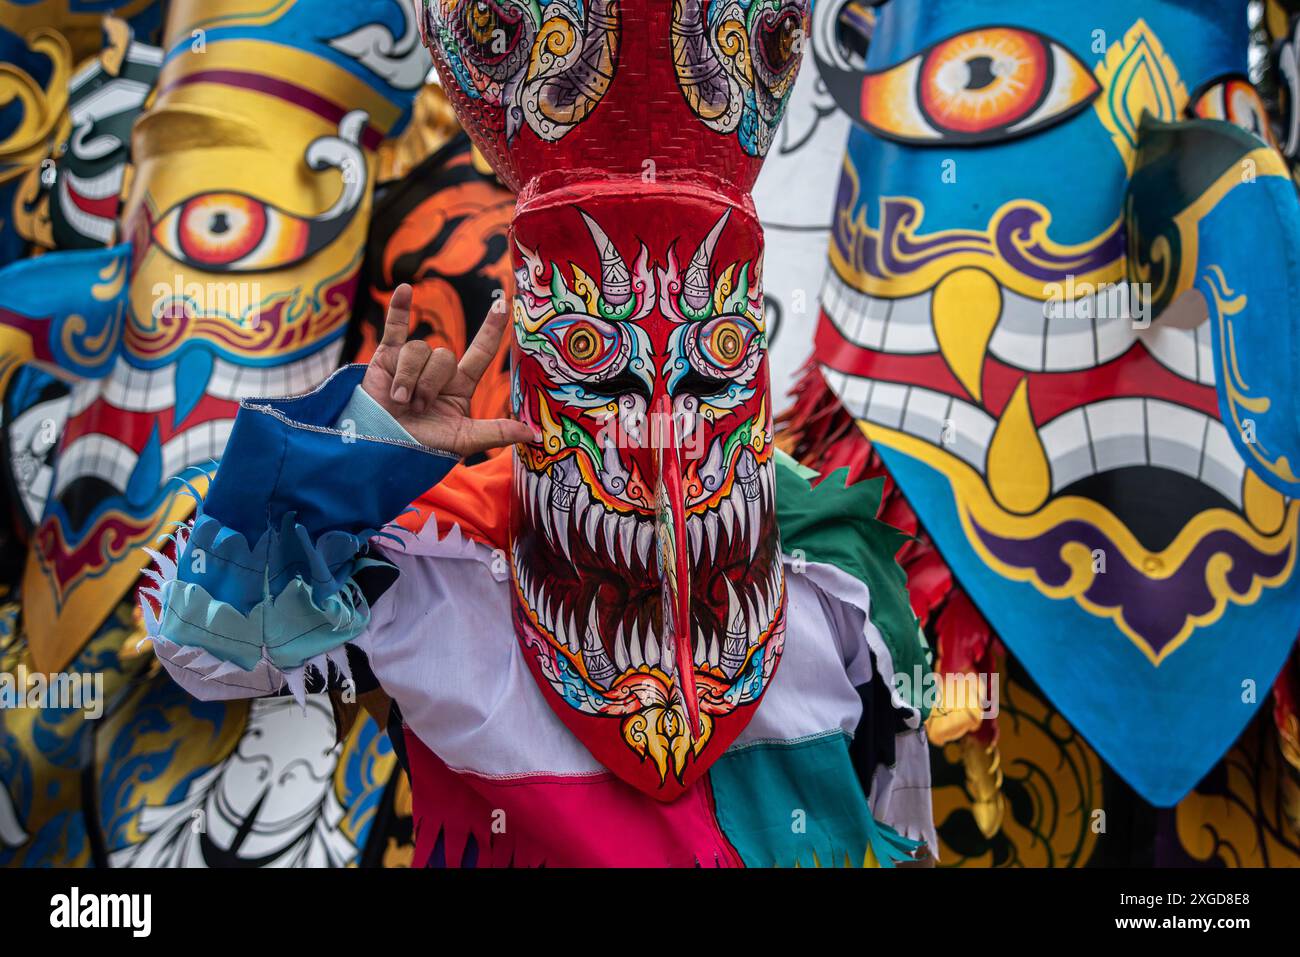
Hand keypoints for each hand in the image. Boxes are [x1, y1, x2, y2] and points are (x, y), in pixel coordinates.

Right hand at [361, 284, 535, 456]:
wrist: (380, 448)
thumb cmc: (422, 447)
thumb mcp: (462, 441)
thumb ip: (495, 432)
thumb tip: (532, 434)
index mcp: (459, 386)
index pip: (481, 351)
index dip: (492, 328)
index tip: (504, 305)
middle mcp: (437, 371)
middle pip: (443, 356)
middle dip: (430, 383)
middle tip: (418, 407)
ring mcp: (412, 362)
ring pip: (418, 349)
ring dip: (408, 378)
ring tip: (399, 401)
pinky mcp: (386, 357)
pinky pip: (395, 328)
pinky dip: (399, 309)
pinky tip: (404, 290)